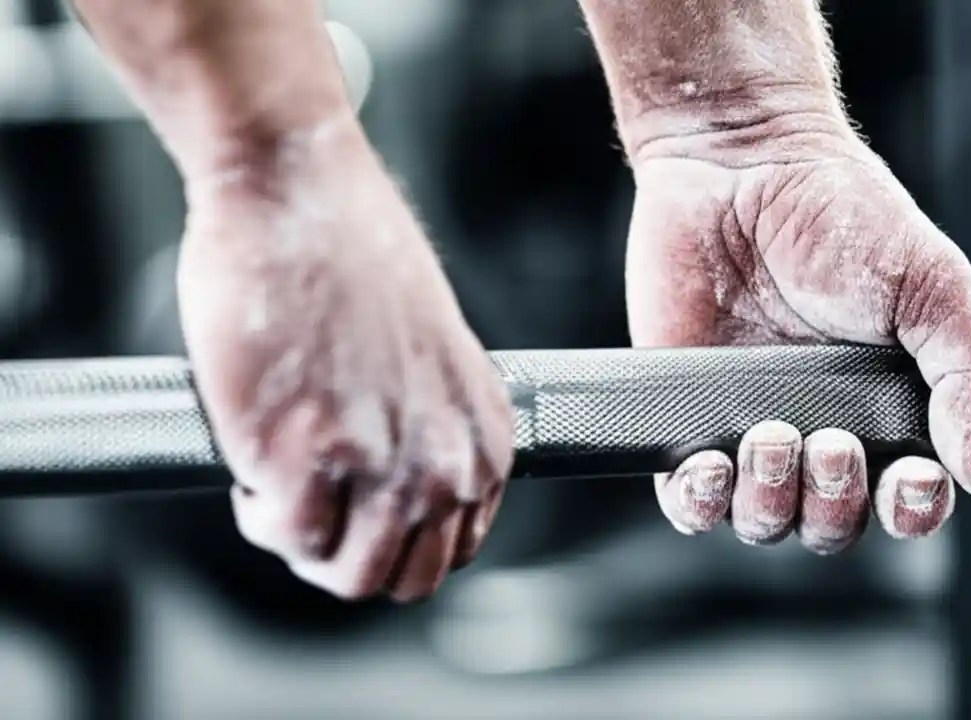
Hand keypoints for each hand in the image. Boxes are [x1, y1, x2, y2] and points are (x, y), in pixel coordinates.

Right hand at [177, 118, 512, 599]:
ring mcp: (379, 465)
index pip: (450, 552)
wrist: (303, 194)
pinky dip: (261, 511)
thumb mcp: (440, 360)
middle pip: (399, 578)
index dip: (392, 538)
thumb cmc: (360, 260)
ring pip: (343, 573)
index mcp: (486, 442)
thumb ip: (434, 433)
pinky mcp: (303, 456)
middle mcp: (446, 464)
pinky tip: (254, 462)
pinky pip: (286, 535)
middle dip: (346, 552)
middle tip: (308, 503)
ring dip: (303, 539)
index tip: (354, 504)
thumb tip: (396, 495)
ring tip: (279, 483)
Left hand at [627, 134, 970, 553]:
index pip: (906, 499)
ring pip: (766, 521)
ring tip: (774, 436)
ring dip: (774, 501)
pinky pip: (689, 499)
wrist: (738, 164)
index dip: (912, 511)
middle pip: (833, 523)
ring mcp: (749, 424)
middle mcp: (821, 425)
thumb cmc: (840, 211)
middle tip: (832, 442)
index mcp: (888, 406)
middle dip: (838, 503)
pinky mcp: (687, 415)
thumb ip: (969, 375)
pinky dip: (700, 502)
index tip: (913, 480)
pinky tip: (712, 465)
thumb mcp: (933, 284)